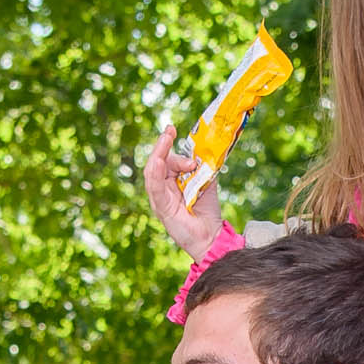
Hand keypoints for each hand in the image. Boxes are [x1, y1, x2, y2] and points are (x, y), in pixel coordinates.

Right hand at [143, 122, 229, 261]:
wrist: (211, 235)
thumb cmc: (207, 210)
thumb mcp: (207, 181)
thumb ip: (201, 167)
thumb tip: (198, 153)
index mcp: (171, 182)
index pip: (166, 159)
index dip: (167, 144)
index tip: (172, 129)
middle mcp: (163, 189)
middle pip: (158, 162)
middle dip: (164, 146)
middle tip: (170, 131)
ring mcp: (160, 198)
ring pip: (152, 171)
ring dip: (158, 153)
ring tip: (165, 138)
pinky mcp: (161, 207)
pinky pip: (154, 187)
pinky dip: (155, 173)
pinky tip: (158, 161)